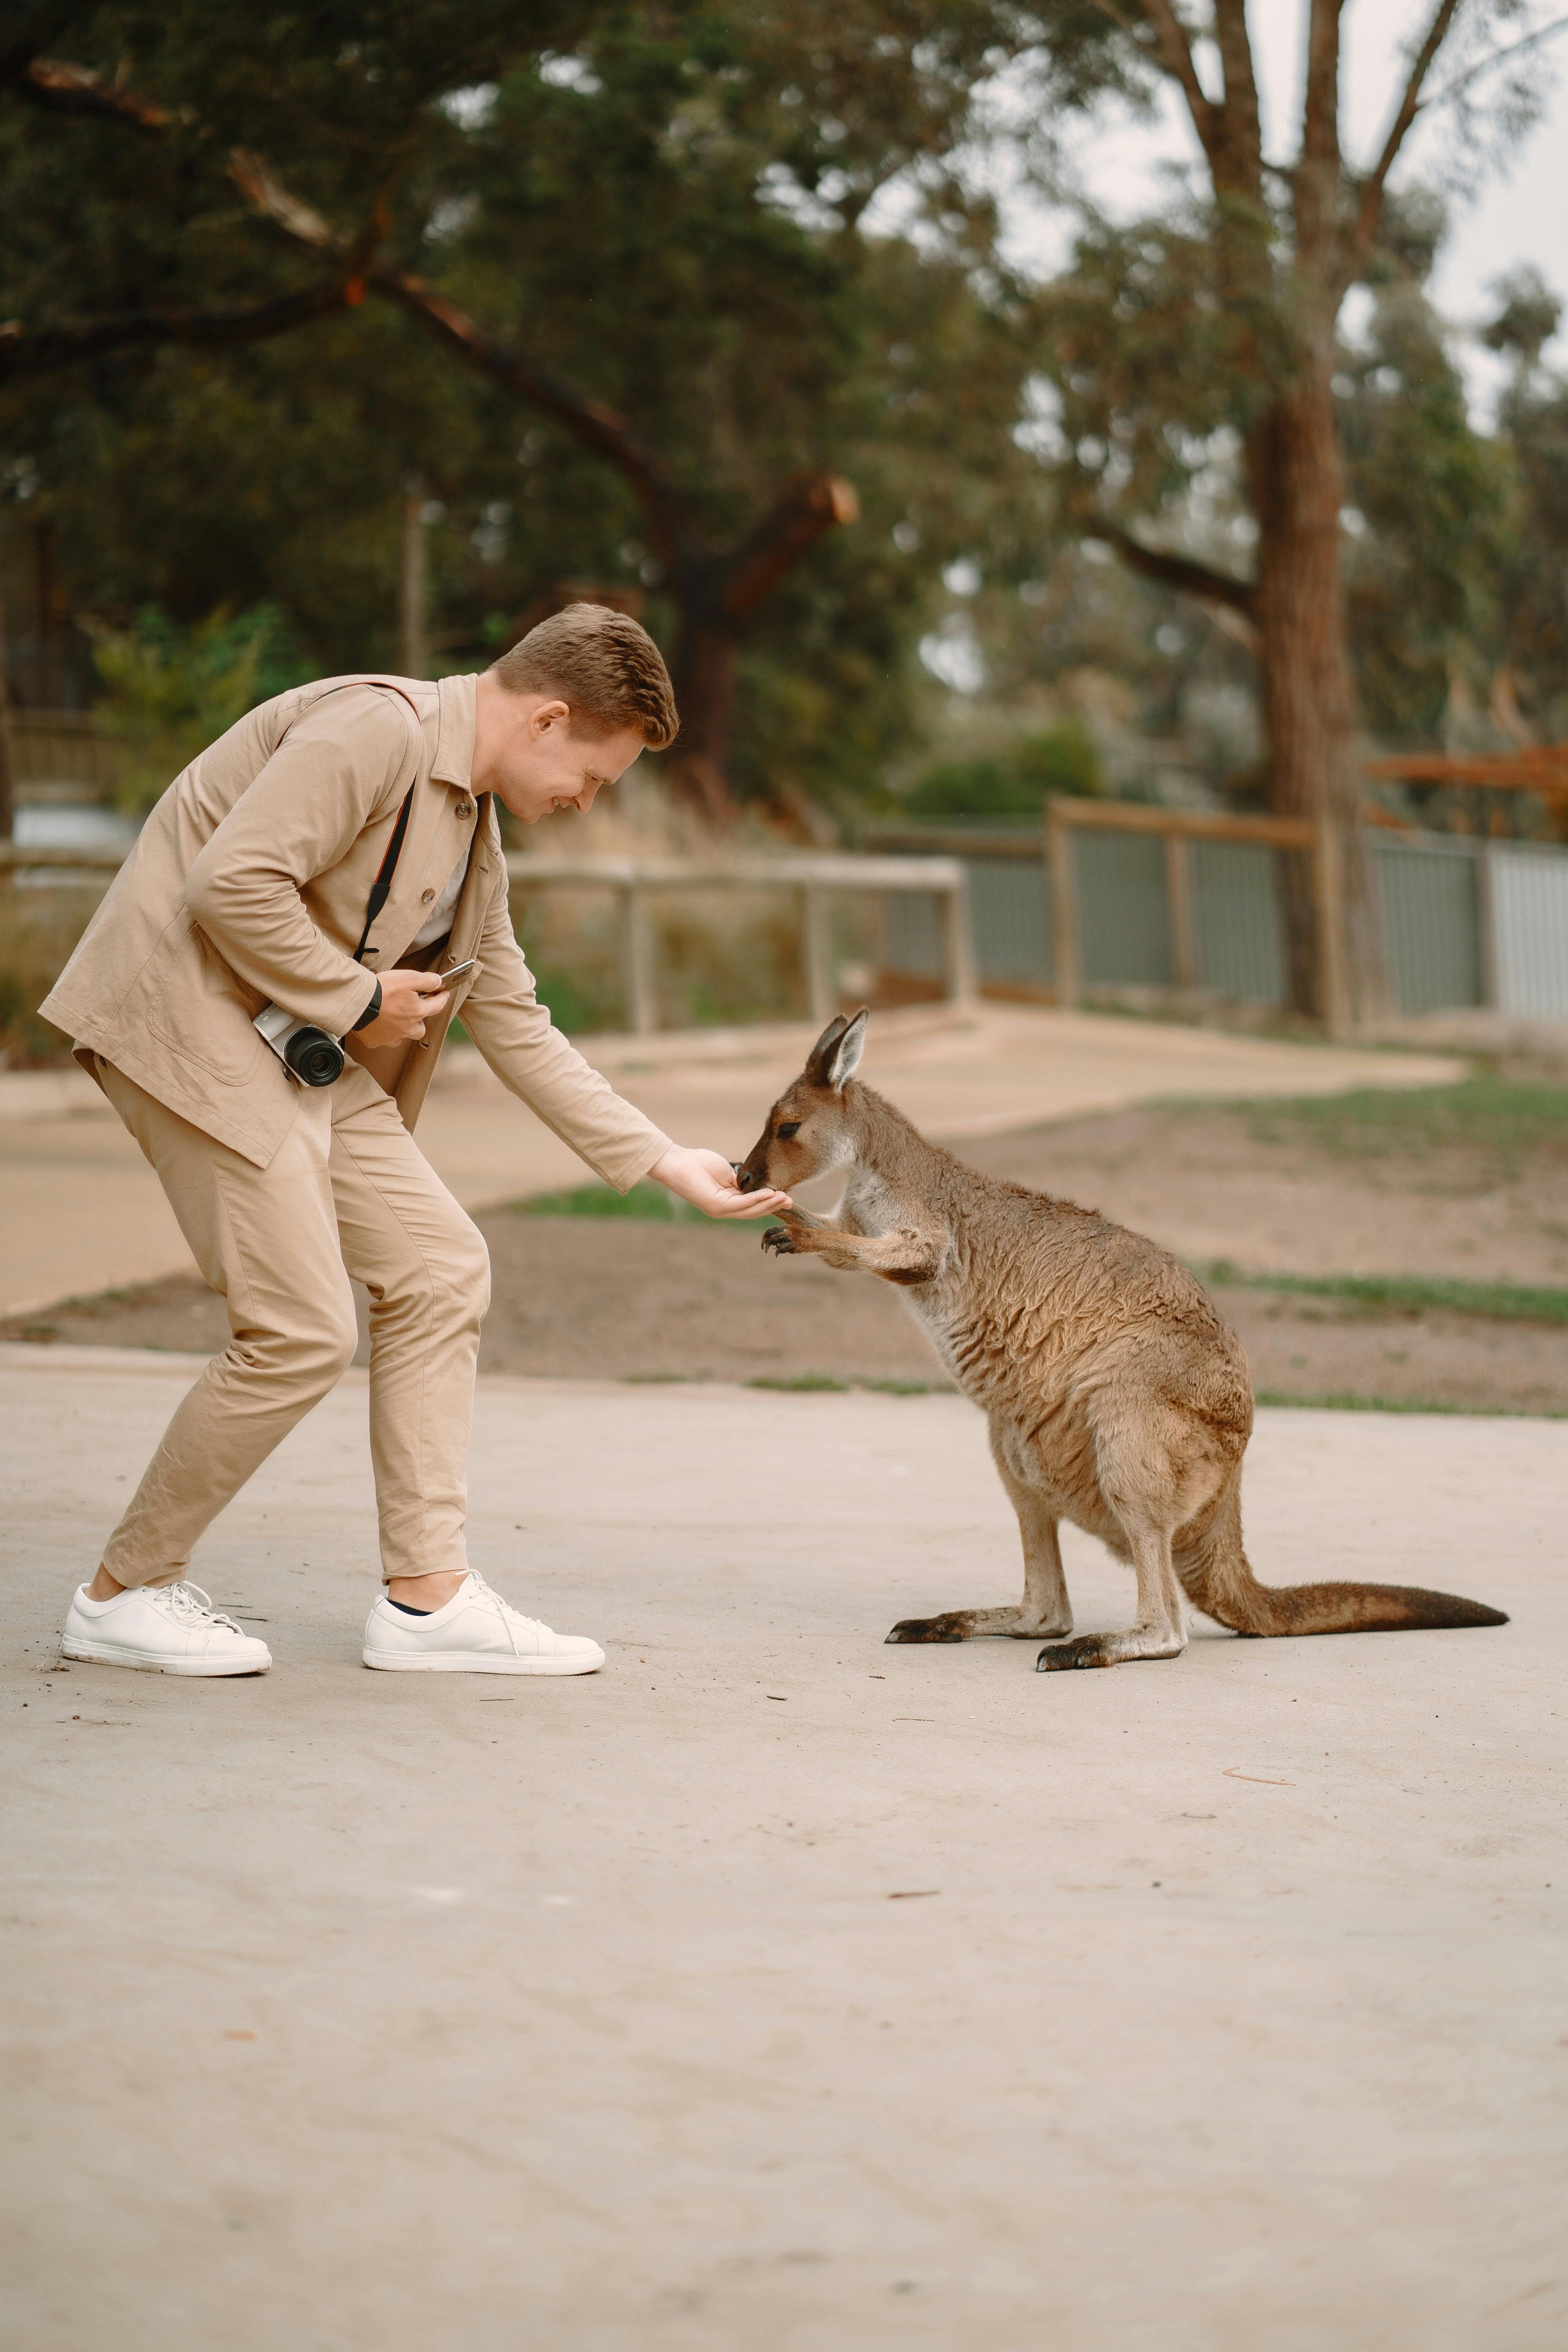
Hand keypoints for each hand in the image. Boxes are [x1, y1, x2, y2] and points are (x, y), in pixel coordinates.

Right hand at [357, 968, 449, 1049]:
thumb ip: (426, 980)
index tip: (444, 993)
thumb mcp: (408, 978)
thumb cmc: (382, 989)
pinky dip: (384, 1033)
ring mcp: (391, 1037)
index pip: (437, 1006)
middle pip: (420, 1029)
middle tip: (413, 1010)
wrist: (357, 1001)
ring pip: (403, 1036)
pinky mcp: (375, 1041)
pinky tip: (379, 1024)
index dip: (442, 998)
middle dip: (419, 1020)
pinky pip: (384, 1040)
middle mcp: (406, 1029)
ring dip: (402, 1028)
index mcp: (416, 1013)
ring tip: (395, 1018)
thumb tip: (438, 982)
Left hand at [648, 1144, 792, 1220]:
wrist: (678, 1162)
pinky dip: (756, 1199)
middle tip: (790, 1201)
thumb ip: (742, 1182)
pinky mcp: (716, 1206)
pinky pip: (741, 1204)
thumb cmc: (699, 1164)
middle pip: (753, 1212)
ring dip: (769, 1204)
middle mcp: (724, 1210)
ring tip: (784, 1197)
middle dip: (773, 1206)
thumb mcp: (727, 1173)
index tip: (785, 1196)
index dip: (769, 1202)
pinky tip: (769, 1192)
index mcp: (727, 1202)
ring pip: (749, 1210)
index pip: (752, 1206)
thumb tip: (760, 1185)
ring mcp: (720, 1210)